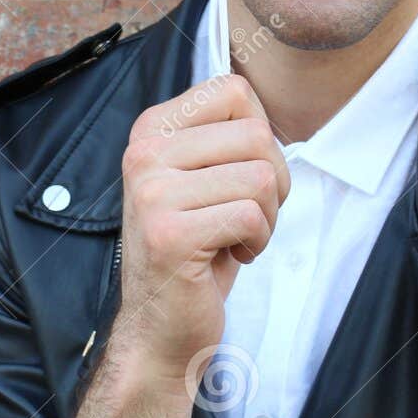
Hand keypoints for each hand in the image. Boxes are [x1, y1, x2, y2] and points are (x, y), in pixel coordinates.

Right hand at [69, 73, 287, 417]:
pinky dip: (257, 242)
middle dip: (273, 182)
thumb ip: (219, 133)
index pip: (234, 90)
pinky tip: (231, 257)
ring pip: (261, 177)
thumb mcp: (201, 177)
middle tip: (246, 216)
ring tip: (236, 237)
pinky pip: (251, 216)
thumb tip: (251, 90)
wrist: (161, 327)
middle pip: (257, 134)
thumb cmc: (196, 250)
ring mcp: (152, 193)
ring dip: (267, 217)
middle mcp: (143, 153)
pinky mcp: (170, 233)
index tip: (240, 174)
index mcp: (151, 129)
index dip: (260, 135)